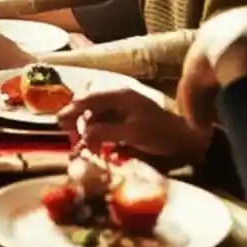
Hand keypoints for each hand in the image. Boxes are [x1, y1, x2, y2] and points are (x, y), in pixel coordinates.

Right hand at [57, 89, 209, 165]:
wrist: (187, 140)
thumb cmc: (161, 134)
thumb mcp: (132, 133)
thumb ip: (105, 131)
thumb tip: (83, 134)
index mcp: (119, 96)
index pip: (87, 99)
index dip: (71, 111)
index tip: (59, 124)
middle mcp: (118, 99)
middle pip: (89, 108)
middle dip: (78, 124)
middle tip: (73, 141)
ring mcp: (123, 110)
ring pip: (96, 118)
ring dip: (89, 133)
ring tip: (87, 149)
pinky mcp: (127, 121)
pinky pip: (106, 126)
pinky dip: (100, 136)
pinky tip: (100, 149)